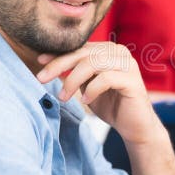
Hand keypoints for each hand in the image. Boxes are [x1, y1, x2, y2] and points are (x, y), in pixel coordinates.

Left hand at [36, 42, 161, 144]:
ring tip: (63, 97)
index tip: (40, 62)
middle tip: (41, 79)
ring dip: (73, 80)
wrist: (135, 127)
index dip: (58, 54)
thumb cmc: (111, 105)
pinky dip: (92, 89)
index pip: (79, 48)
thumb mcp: (88, 86)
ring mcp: (128, 65)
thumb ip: (75, 73)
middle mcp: (119, 53)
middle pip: (83, 53)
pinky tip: (86, 100)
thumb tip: (49, 63)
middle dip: (59, 65)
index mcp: (108, 50)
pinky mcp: (133, 80)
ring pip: (92, 63)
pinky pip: (106, 78)